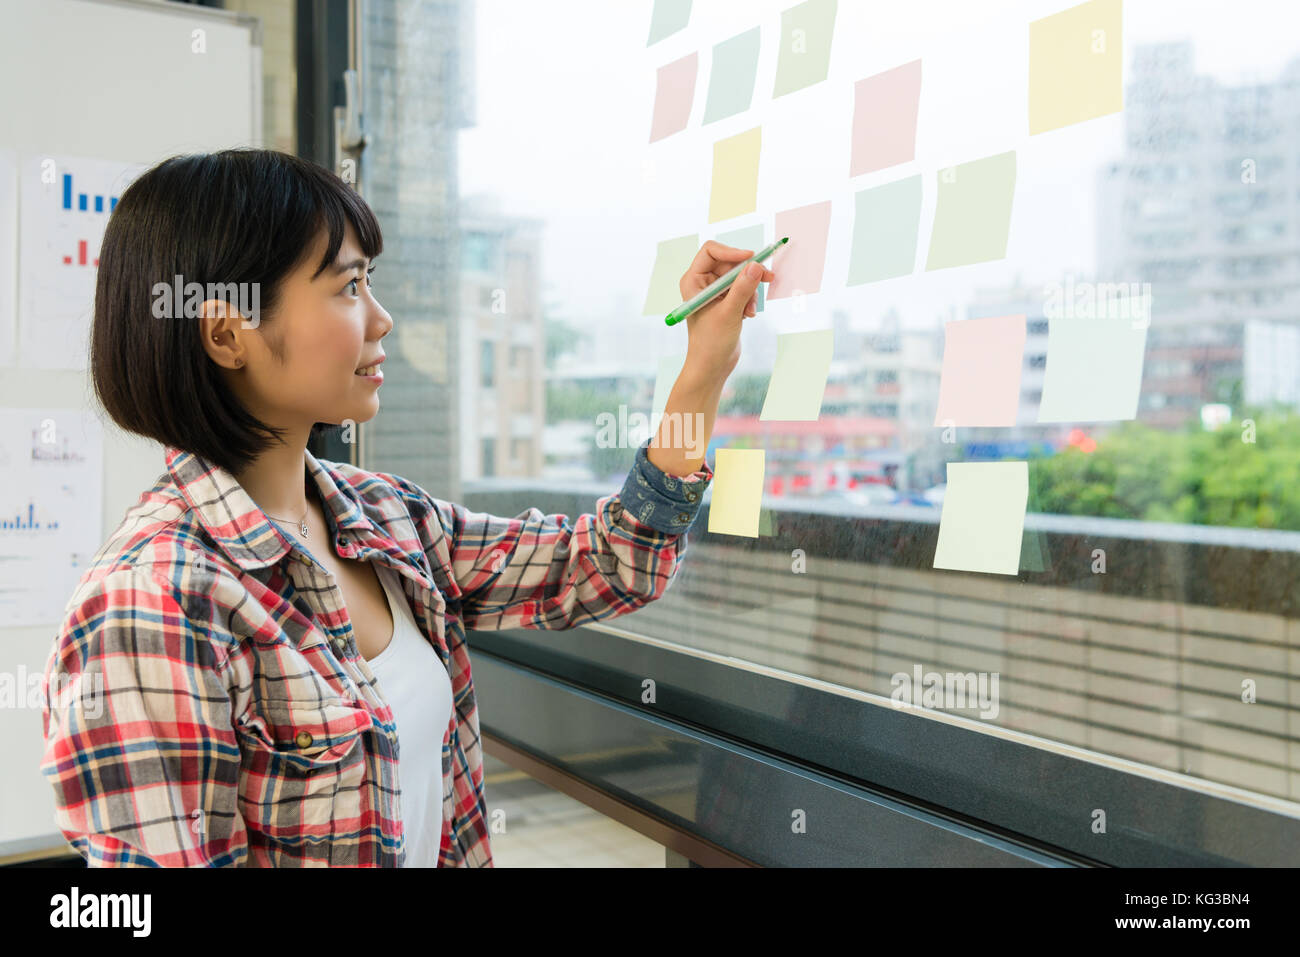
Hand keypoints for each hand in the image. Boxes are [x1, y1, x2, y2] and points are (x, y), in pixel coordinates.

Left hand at [677, 241, 774, 384]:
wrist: (712, 367)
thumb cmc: (711, 342)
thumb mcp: (729, 313)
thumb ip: (743, 288)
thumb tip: (755, 265)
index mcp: (693, 280)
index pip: (711, 251)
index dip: (732, 251)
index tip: (752, 258)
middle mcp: (702, 283)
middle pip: (730, 262)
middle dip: (747, 273)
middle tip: (768, 278)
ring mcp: (714, 292)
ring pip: (739, 276)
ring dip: (750, 290)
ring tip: (750, 310)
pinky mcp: (726, 301)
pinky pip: (743, 289)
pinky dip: (749, 299)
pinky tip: (748, 315)